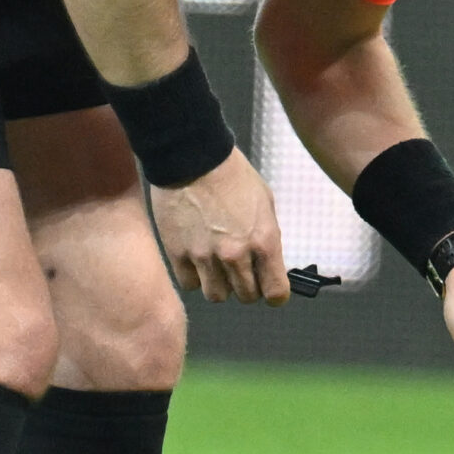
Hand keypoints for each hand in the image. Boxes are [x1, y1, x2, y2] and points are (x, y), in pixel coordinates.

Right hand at [148, 148, 287, 303]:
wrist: (192, 158)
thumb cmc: (232, 175)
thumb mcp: (265, 202)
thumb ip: (267, 237)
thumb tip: (267, 262)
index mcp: (263, 241)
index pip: (276, 292)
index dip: (275, 293)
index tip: (271, 289)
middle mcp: (236, 255)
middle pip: (246, 296)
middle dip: (248, 287)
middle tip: (242, 272)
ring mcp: (205, 257)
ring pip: (217, 296)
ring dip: (220, 285)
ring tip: (217, 268)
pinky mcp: (178, 254)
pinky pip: (190, 284)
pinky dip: (195, 278)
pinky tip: (197, 262)